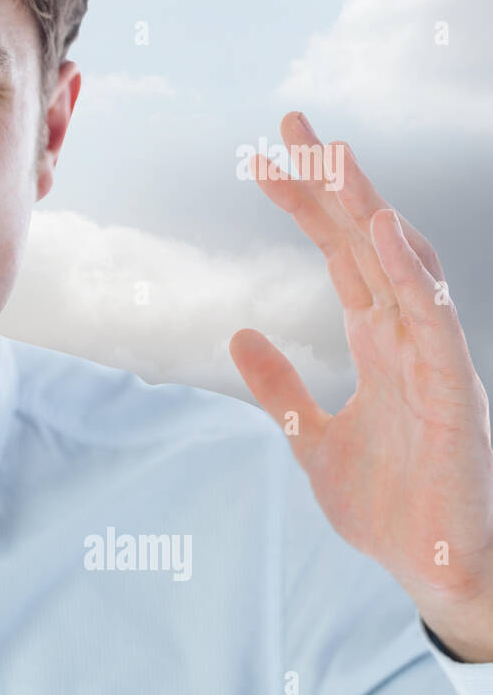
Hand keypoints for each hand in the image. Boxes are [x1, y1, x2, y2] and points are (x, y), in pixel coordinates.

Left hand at [230, 111, 492, 661]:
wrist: (438, 572)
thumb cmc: (390, 506)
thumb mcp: (311, 441)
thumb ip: (282, 388)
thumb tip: (240, 332)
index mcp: (378, 343)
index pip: (339, 256)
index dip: (308, 206)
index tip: (266, 160)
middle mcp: (408, 338)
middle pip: (367, 242)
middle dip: (333, 181)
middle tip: (293, 122)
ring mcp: (434, 361)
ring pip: (402, 266)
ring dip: (369, 208)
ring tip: (335, 153)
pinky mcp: (453, 394)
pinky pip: (431, 321)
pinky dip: (407, 274)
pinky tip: (378, 231)